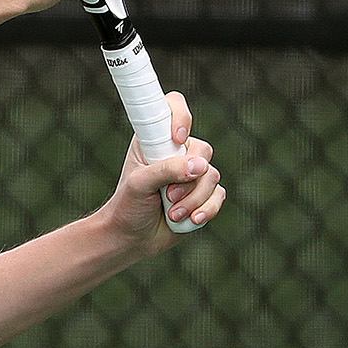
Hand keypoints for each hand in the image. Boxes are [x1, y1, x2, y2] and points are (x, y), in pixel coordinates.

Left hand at [103, 91, 224, 252]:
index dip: (180, 117)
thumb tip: (201, 166)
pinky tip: (189, 220)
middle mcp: (175, 152)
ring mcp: (191, 173)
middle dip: (188, 177)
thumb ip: (167, 170)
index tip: (177, 139)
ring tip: (172, 212)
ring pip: (211, 176)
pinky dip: (205, 210)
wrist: (132, 239)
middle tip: (168, 195)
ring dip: (192, 199)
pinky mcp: (204, 194)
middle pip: (202, 148)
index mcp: (154, 139)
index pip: (172, 109)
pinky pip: (219, 195)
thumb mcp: (140, 184)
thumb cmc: (128, 206)